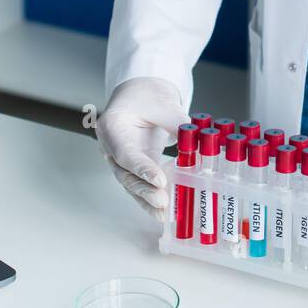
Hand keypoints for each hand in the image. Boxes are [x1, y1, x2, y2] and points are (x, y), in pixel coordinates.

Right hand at [96, 77, 187, 219]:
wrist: (139, 94)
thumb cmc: (147, 95)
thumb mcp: (164, 103)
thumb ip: (178, 123)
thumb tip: (197, 140)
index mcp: (112, 126)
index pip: (125, 152)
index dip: (142, 168)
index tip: (159, 179)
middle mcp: (110, 146)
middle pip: (125, 173)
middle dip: (144, 190)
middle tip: (163, 200)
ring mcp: (120, 159)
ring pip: (131, 184)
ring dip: (146, 199)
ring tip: (164, 213)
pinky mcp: (133, 167)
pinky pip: (139, 184)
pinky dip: (149, 198)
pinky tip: (161, 213)